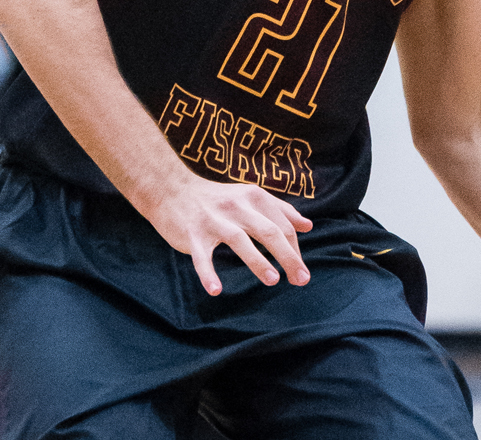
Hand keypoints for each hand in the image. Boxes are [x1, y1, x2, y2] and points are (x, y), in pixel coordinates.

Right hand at [142, 173, 312, 295]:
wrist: (172, 190)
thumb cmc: (217, 199)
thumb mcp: (250, 197)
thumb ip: (280, 210)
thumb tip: (308, 225)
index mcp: (254, 198)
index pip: (282, 226)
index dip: (295, 250)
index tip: (302, 272)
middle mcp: (237, 207)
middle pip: (269, 231)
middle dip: (288, 256)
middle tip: (301, 280)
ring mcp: (214, 221)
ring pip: (240, 241)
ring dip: (258, 261)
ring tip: (274, 280)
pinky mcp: (193, 234)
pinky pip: (202, 256)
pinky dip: (208, 274)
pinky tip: (216, 290)